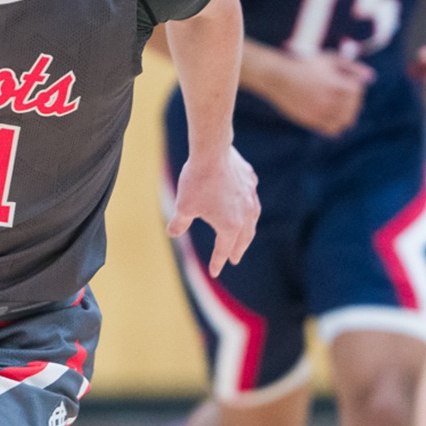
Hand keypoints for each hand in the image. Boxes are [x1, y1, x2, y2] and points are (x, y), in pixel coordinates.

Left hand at [169, 146, 260, 276]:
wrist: (212, 153)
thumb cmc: (196, 182)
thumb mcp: (183, 207)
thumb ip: (179, 223)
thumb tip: (173, 233)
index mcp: (229, 227)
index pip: (223, 250)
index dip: (217, 262)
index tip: (215, 272)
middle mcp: (245, 215)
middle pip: (243, 239)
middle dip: (237, 250)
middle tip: (234, 258)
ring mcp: (250, 197)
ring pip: (252, 220)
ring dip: (247, 232)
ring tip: (244, 236)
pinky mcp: (251, 181)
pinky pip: (251, 199)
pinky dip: (248, 208)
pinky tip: (244, 206)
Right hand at [255, 51, 373, 135]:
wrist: (278, 77)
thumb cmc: (305, 65)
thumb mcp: (330, 60)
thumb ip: (353, 67)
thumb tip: (372, 78)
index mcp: (336, 83)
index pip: (358, 91)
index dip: (356, 87)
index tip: (348, 84)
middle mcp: (329, 99)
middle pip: (353, 107)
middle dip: (353, 102)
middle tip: (344, 96)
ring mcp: (320, 111)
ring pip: (345, 120)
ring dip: (345, 114)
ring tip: (338, 107)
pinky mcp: (311, 120)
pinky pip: (332, 129)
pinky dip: (335, 124)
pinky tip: (330, 116)